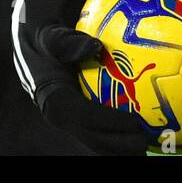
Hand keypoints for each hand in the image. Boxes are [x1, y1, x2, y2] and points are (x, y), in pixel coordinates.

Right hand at [32, 24, 152, 155]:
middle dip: (118, 144)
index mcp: (54, 99)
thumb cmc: (46, 40)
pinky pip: (98, 132)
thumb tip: (95, 46)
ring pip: (96, 141)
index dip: (109, 122)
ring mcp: (68, 121)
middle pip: (91, 138)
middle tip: (146, 141)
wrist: (33, 49)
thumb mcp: (51, 35)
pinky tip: (141, 133)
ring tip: (148, 145)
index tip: (134, 122)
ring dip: (120, 147)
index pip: (84, 117)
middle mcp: (61, 117)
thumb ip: (68, 41)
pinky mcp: (76, 120)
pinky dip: (118, 136)